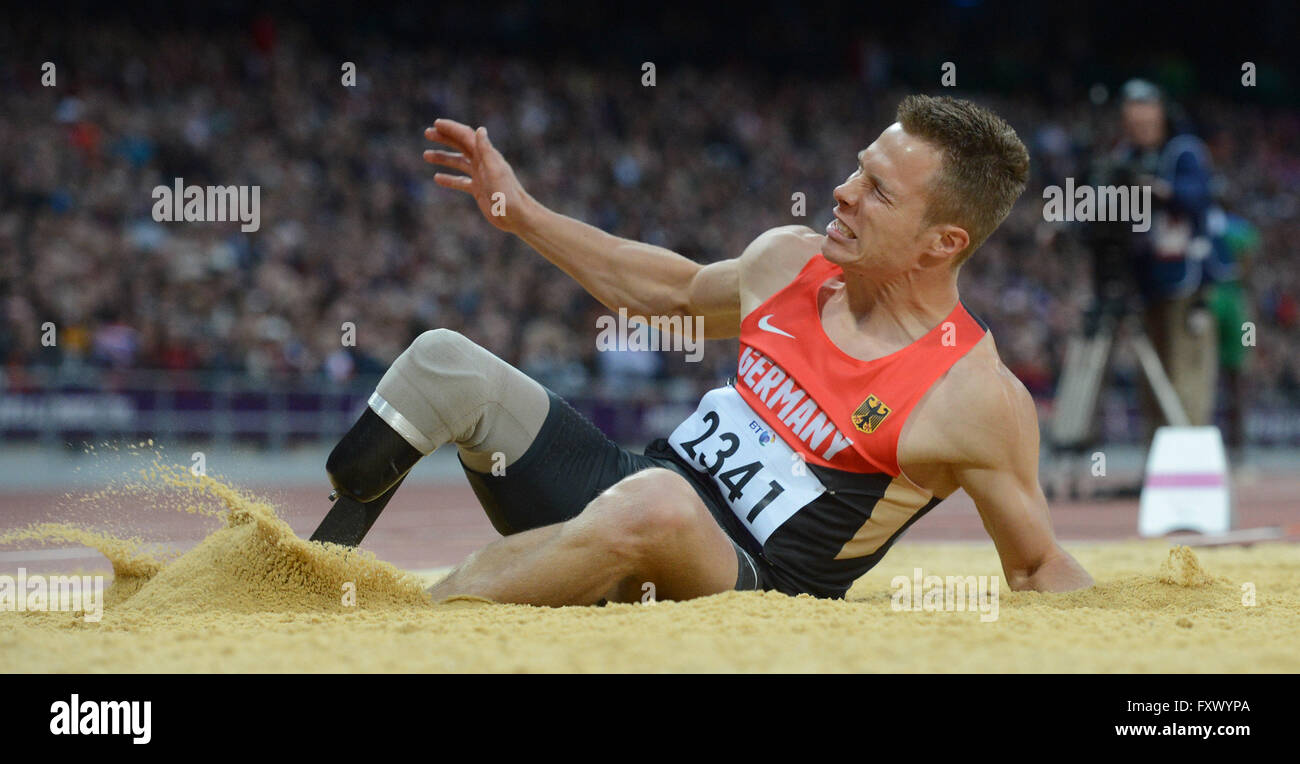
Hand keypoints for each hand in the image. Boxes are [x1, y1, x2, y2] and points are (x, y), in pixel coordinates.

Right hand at [423, 119, 535, 233]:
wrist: (516, 216)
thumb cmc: (507, 194)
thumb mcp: (495, 171)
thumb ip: (487, 151)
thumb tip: (480, 129)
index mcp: (486, 155)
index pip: (466, 136)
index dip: (452, 128)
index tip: (436, 124)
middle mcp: (483, 162)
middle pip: (461, 145)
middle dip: (444, 138)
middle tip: (427, 133)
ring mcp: (480, 176)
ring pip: (458, 162)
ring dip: (443, 157)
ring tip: (426, 155)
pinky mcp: (478, 189)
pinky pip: (461, 181)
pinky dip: (449, 178)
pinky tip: (437, 178)